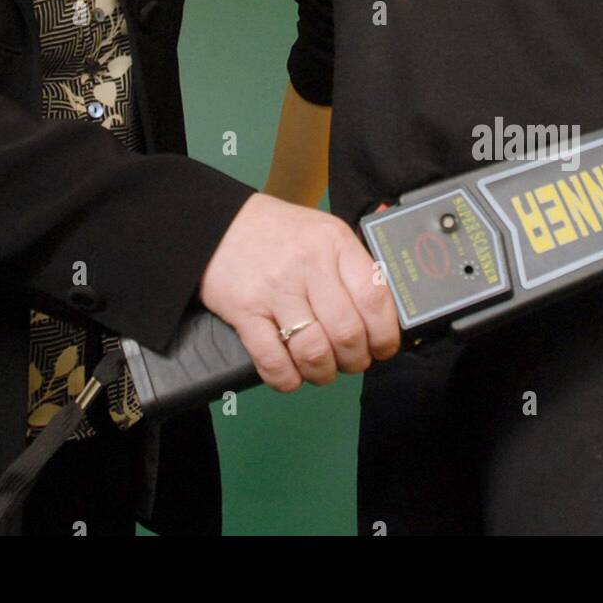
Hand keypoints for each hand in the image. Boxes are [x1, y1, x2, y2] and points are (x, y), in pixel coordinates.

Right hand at [197, 192, 400, 392]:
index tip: (383, 346)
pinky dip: (288, 379)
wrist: (217, 223)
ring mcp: (275, 288)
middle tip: (350, 360)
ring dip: (323, 373)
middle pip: (347, 333)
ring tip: (321, 368)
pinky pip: (274, 362)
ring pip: (314, 353)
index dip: (385, 334)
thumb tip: (384, 315)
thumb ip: (352, 268)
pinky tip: (291, 373)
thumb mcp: (322, 233)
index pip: (375, 299)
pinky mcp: (244, 311)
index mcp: (334, 242)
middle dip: (355, 360)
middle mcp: (307, 263)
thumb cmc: (277, 233)